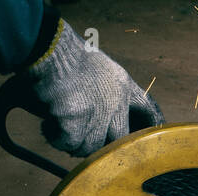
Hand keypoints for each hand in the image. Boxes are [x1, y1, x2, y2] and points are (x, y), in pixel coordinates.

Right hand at [21, 19, 162, 156]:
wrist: (48, 47)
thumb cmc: (66, 53)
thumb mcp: (99, 65)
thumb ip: (107, 88)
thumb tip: (105, 117)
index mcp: (123, 84)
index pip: (147, 109)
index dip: (149, 124)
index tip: (146, 136)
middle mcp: (116, 102)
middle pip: (120, 139)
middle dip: (104, 145)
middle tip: (89, 142)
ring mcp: (97, 114)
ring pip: (92, 146)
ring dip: (77, 143)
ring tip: (62, 129)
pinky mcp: (76, 122)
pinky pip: (70, 143)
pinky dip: (57, 138)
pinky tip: (50, 128)